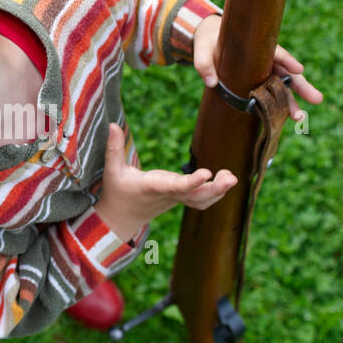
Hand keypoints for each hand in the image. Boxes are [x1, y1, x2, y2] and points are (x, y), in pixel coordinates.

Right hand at [97, 123, 237, 243]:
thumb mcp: (111, 170)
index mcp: (152, 187)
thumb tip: (112, 124)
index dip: (192, 181)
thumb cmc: (116, 192)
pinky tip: (224, 181)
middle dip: (214, 190)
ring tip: (231, 177)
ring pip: (201, 201)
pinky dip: (215, 194)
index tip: (207, 173)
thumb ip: (113, 148)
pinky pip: (201, 201)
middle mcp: (167, 195)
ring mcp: (175, 199)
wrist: (121, 218)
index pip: (175, 186)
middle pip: (195, 197)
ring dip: (218, 192)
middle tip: (231, 177)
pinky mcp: (180, 199)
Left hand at [193, 12, 324, 122]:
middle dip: (301, 86)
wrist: (210, 39)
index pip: (275, 52)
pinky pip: (272, 94)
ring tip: (300, 118)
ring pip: (282, 87)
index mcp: (256, 46)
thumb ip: (204, 63)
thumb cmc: (208, 40)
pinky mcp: (258, 82)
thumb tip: (212, 83)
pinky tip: (286, 118)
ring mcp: (263, 72)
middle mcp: (265, 59)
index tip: (298, 69)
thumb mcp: (202, 48)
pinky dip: (279, 105)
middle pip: (287, 72)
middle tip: (317, 99)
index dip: (286, 60)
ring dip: (291, 102)